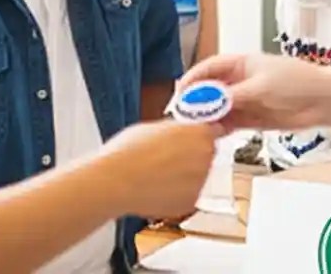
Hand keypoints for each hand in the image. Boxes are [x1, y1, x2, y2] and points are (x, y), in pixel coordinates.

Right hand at [101, 120, 217, 219]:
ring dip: (183, 175)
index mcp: (199, 134)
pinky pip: (187, 195)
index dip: (200, 135)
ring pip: (196, 176)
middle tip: (167, 157)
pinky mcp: (190, 202)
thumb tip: (177, 132)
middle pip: (205, 154)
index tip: (195, 137)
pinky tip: (157, 188)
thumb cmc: (128, 153)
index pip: (213, 131)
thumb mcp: (153, 127)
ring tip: (157, 174)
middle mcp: (205, 158)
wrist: (116, 181)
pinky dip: (176, 193)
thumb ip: (175, 129)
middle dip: (191, 155)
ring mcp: (199, 182)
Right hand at [177, 53, 327, 130]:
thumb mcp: (261, 85)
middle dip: (197, 101)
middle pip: (210, 90)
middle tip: (184, 115)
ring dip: (207, 117)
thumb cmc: (297, 81)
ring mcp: (246, 100)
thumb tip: (208, 101)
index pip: (210, 68)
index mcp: (241, 64)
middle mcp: (240, 81)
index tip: (181, 91)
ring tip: (196, 128)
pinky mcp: (253, 118)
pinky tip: (212, 134)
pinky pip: (231, 123)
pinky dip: (220, 128)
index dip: (193, 78)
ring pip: (219, 109)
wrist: (322, 100)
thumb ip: (234, 95)